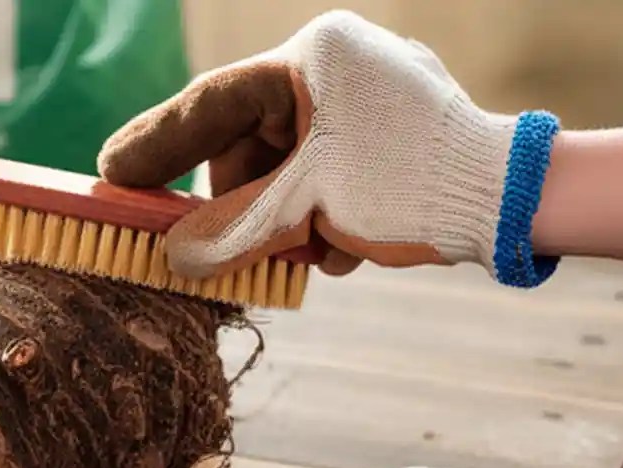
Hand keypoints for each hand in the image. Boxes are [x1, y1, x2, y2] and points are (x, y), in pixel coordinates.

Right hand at [98, 10, 559, 286]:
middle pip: (244, 140)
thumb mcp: (305, 209)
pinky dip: (313, 212)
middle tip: (207, 246)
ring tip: (305, 252)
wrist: (513, 203)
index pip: (212, 103)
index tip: (109, 175)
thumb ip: (229, 228)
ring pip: (281, 164)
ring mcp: (361, 97)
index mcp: (312, 60)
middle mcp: (334, 66)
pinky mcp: (381, 130)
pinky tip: (334, 243)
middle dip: (233, 201)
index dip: (155, 144)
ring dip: (280, 218)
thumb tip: (170, 253)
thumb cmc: (409, 187)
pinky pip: (317, 170)